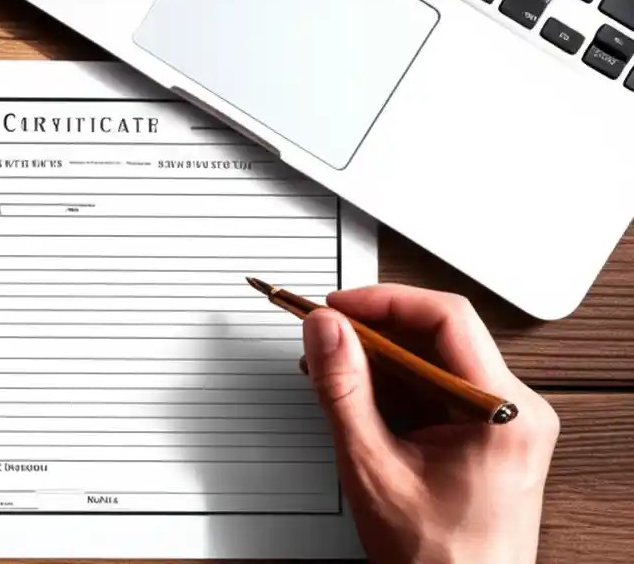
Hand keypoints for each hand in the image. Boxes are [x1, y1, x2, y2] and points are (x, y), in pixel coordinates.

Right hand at [302, 285, 558, 563]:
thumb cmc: (438, 559)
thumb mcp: (374, 469)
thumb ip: (344, 392)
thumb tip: (326, 331)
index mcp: (504, 412)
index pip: (447, 319)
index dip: (384, 302)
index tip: (338, 307)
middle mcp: (515, 409)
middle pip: (440, 336)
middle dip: (374, 332)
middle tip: (323, 334)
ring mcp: (503, 421)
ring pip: (434, 361)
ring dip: (379, 360)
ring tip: (329, 370)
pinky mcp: (486, 434)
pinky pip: (435, 389)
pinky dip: (393, 388)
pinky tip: (355, 397)